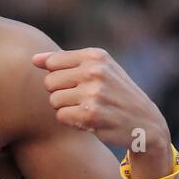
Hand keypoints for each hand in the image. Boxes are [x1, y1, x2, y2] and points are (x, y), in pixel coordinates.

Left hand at [31, 47, 171, 171]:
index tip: (77, 84)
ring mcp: (93, 93)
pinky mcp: (90, 115)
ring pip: (53, 101)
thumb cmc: (115, 93)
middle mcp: (95, 71)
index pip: (52, 63)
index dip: (59, 77)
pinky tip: (89, 120)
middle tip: (82, 99)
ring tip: (87, 108)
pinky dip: (71, 121)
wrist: (145, 123)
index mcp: (96, 56)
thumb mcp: (98, 69)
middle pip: (49, 82)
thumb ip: (65, 62)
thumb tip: (33, 59)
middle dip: (61, 93)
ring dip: (66, 108)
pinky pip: (60, 116)